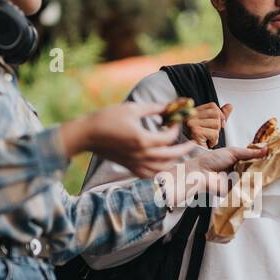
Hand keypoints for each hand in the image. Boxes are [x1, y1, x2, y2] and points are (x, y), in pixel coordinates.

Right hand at [62, 101, 195, 177]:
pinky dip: (159, 171)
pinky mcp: (129, 167)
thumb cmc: (107, 118)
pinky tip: (162, 164)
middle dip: (184, 149)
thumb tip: (170, 105)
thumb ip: (154, 108)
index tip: (177, 119)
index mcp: (143, 140)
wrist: (87, 134)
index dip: (176, 128)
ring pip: (161, 168)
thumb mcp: (132, 109)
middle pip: (170, 156)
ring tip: (179, 153)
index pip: (169, 137)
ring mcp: (135, 163)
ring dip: (173, 161)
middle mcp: (141, 155)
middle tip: (192, 143)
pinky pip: (148, 174)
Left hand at [155, 143, 265, 205]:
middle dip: (265, 169)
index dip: (265, 159)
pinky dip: (254, 188)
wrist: (200, 173)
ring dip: (261, 179)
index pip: (256, 160)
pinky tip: (263, 184)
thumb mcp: (233, 152)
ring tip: (273, 174)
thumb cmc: (212, 160)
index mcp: (240, 161)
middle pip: (257, 171)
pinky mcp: (237, 192)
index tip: (276, 157)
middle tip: (278, 166)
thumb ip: (250, 152)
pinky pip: (248, 191)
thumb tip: (266, 149)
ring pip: (254, 181)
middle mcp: (241, 172)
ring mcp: (240, 182)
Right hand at [184, 102, 232, 146]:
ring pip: (216, 124)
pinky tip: (206, 143)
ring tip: (207, 139)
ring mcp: (192, 123)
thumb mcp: (214, 125)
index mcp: (195, 112)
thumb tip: (229, 106)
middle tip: (209, 134)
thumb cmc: (204, 141)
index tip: (216, 126)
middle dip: (217, 126)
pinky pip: (214, 133)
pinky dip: (214, 141)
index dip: (219, 115)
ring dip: (215, 134)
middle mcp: (191, 116)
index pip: (212, 106)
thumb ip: (221, 115)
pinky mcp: (196, 132)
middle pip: (216, 114)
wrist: (197, 157)